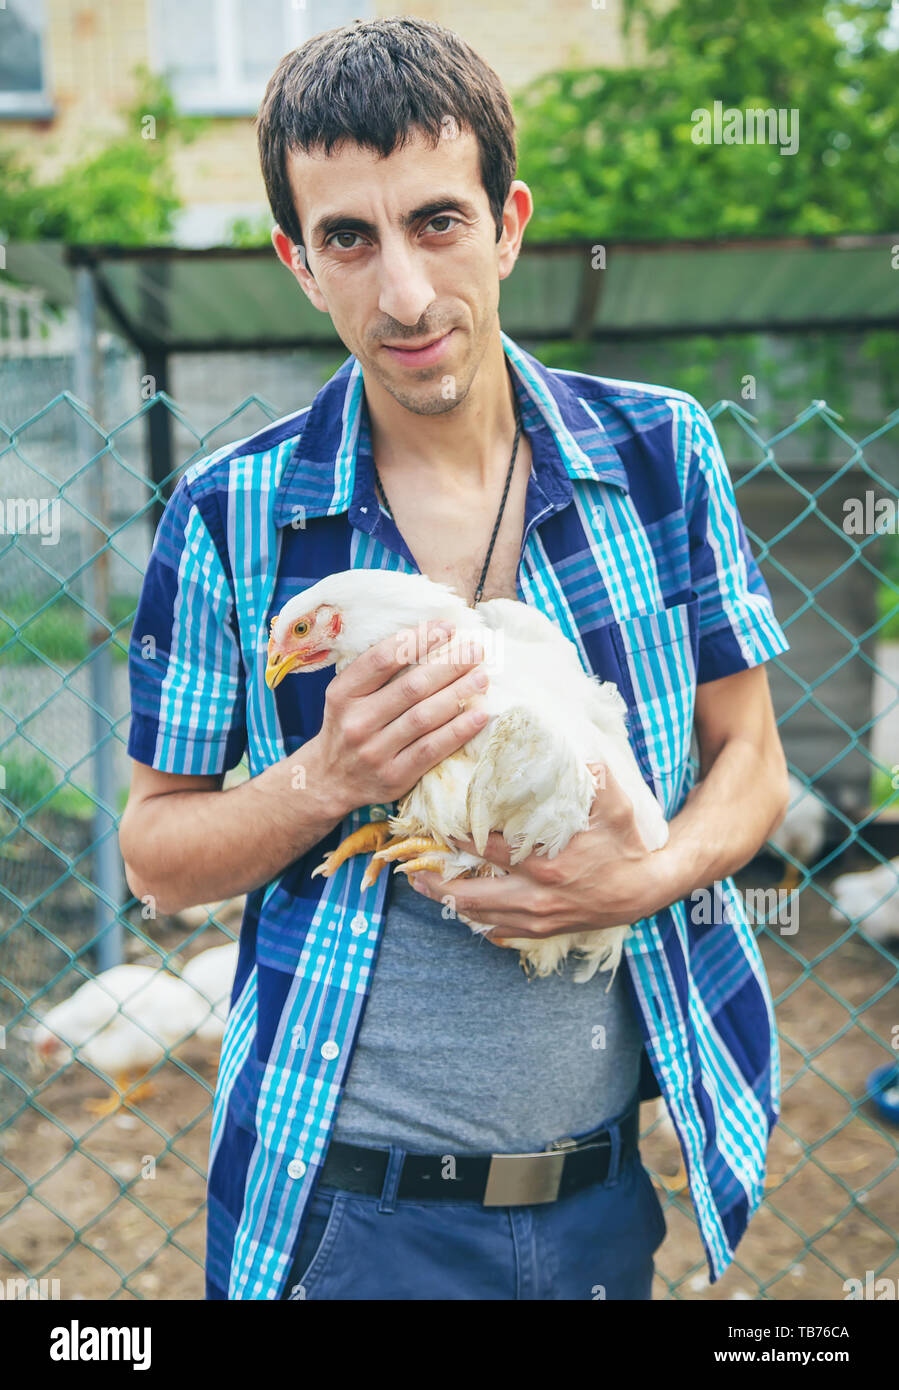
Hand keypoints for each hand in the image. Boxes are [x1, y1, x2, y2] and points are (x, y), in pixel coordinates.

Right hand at [314, 619, 489, 817]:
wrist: (331, 781)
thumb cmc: (348, 726)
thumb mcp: (348, 695)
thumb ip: (377, 672)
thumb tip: (429, 639)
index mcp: (343, 694)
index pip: (382, 660)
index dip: (418, 640)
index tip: (447, 628)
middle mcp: (357, 722)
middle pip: (411, 688)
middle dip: (448, 665)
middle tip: (476, 651)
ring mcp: (375, 752)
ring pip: (424, 717)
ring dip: (458, 694)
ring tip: (481, 678)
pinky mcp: (394, 777)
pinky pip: (432, 749)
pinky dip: (458, 730)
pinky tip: (479, 715)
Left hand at [408, 762, 662, 944]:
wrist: (650, 887)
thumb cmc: (628, 843)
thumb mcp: (616, 805)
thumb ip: (593, 777)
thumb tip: (574, 747)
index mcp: (547, 863)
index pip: (488, 850)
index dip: (457, 839)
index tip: (435, 827)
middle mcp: (538, 896)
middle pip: (472, 895)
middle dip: (438, 883)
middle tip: (411, 870)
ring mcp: (540, 918)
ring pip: (481, 917)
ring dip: (451, 903)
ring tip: (425, 887)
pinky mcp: (546, 930)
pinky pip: (502, 931)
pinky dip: (478, 922)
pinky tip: (462, 910)